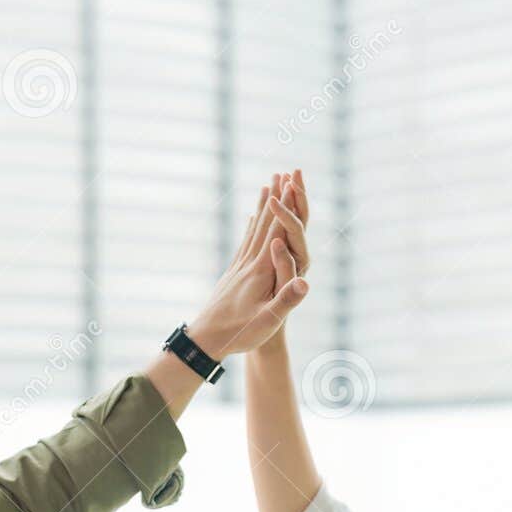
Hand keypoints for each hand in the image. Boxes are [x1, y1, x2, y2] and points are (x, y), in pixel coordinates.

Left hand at [186, 170, 310, 359]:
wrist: (204, 340)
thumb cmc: (237, 333)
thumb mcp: (267, 321)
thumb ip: (286, 300)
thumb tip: (306, 282)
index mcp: (261, 270)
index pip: (277, 231)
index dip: (285, 206)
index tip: (291, 182)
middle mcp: (249, 263)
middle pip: (265, 223)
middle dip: (275, 197)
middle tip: (282, 172)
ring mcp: (239, 267)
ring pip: (254, 229)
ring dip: (262, 207)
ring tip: (267, 185)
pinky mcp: (234, 274)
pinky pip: (245, 243)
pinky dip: (251, 227)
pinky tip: (251, 219)